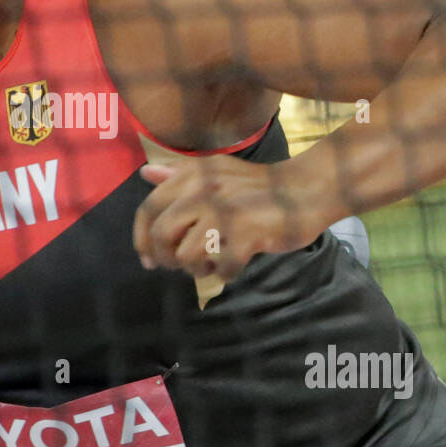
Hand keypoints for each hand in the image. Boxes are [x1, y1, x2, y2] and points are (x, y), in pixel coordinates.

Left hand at [132, 153, 333, 283]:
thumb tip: (145, 173)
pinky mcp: (246, 234)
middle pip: (161, 235)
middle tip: (179, 266)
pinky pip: (222, 268)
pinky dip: (225, 273)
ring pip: (186, 255)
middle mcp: (202, 191)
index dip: (141, 238)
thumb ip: (179, 175)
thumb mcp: (215, 173)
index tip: (148, 258)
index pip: (148, 208)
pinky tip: (233, 266)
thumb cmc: (256, 187)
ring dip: (196, 269)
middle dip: (165, 258)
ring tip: (210, 265)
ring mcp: (224, 212)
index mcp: (191, 175)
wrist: (304, 190)